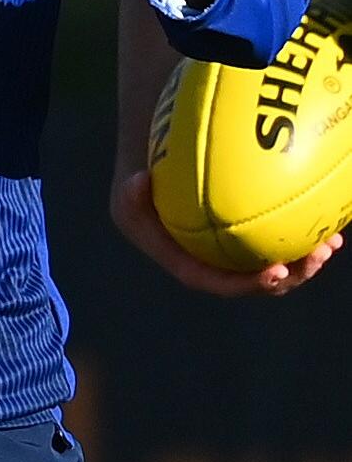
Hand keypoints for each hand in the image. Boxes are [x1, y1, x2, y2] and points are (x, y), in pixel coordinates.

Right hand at [110, 166, 339, 296]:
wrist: (155, 177)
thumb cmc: (144, 185)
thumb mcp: (130, 188)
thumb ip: (132, 192)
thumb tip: (139, 180)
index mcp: (184, 262)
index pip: (215, 281)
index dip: (246, 284)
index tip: (275, 273)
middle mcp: (213, 265)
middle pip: (255, 280)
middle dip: (291, 275)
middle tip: (317, 255)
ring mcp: (235, 254)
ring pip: (276, 264)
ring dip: (305, 259)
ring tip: (332, 242)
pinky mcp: (251, 238)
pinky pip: (280, 242)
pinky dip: (304, 235)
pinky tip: (332, 220)